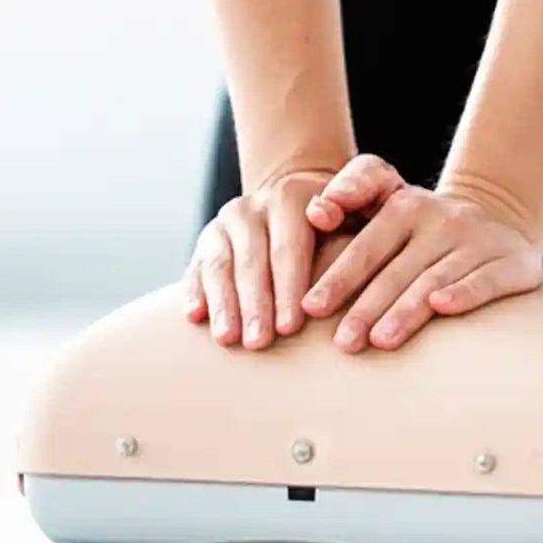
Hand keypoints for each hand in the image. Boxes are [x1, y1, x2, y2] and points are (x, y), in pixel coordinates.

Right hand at [184, 168, 339, 349]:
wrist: (291, 205)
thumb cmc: (333, 226)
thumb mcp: (349, 215)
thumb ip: (345, 216)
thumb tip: (325, 216)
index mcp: (289, 199)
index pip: (288, 248)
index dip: (288, 288)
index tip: (290, 327)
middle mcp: (251, 208)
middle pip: (251, 260)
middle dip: (254, 305)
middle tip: (258, 343)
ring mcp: (223, 224)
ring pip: (219, 265)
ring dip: (223, 304)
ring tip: (227, 339)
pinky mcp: (204, 242)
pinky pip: (195, 268)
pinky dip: (193, 292)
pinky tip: (194, 317)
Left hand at [301, 155, 542, 352]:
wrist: (498, 216)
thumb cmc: (422, 224)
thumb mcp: (388, 200)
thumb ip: (351, 196)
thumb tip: (315, 210)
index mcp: (403, 206)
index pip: (366, 246)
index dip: (339, 276)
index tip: (311, 307)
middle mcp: (440, 218)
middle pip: (396, 270)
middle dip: (366, 307)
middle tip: (343, 342)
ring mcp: (477, 239)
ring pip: (434, 279)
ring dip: (406, 310)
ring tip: (380, 340)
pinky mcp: (511, 261)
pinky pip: (485, 280)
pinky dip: (464, 293)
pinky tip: (442, 308)